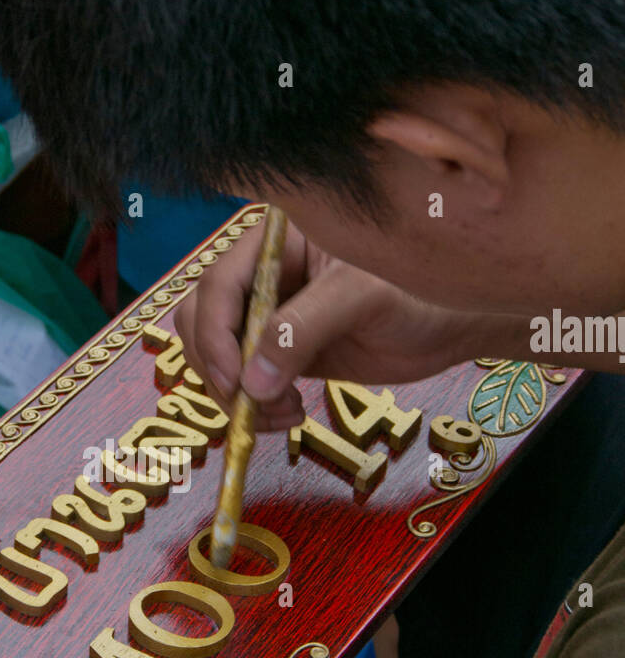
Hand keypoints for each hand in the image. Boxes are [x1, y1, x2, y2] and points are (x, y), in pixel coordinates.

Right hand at [175, 219, 512, 430]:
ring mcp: (269, 316)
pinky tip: (287, 416)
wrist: (452, 326)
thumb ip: (303, 330)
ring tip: (282, 414)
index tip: (234, 379)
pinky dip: (253, 405)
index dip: (216, 333)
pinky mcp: (280, 354)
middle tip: (252, 405)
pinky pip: (244, 381)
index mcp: (275, 241)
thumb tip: (252, 382)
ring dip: (235, 393)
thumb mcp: (360, 298)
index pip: (218, 283)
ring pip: (216, 355)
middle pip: (203, 320)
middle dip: (219, 367)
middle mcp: (263, 275)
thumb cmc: (419, 291)